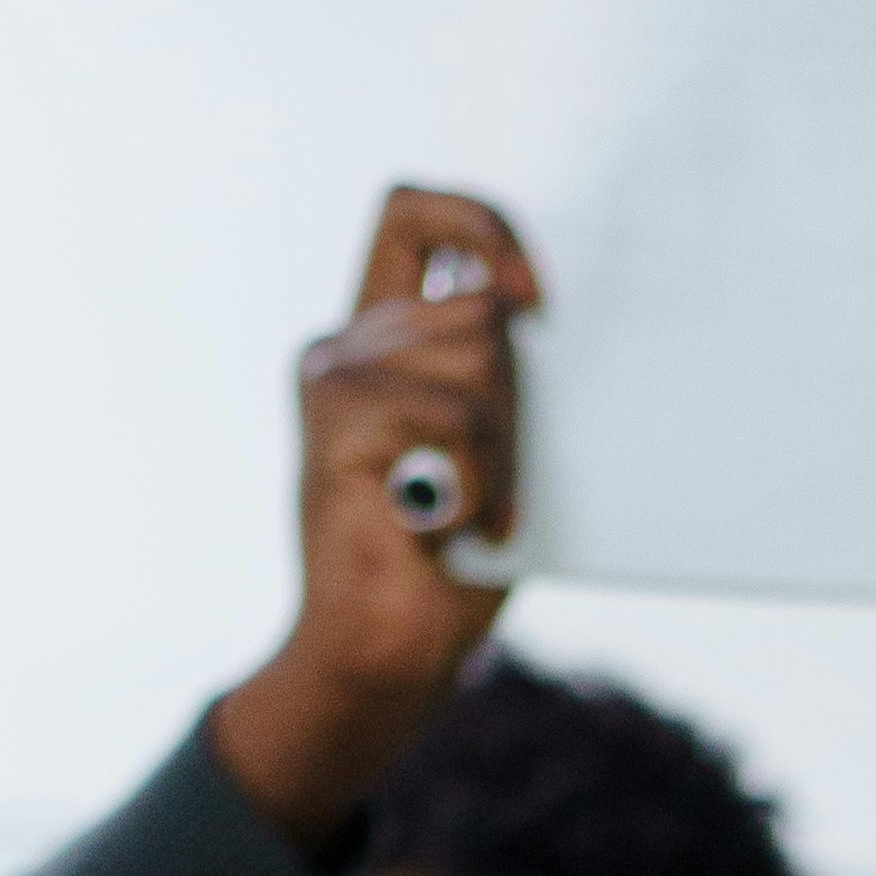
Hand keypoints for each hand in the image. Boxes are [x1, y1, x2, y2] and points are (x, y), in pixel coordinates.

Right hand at [211, 183, 541, 845]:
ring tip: (469, 511)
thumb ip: (494, 376)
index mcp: (378, 339)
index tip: (533, 296)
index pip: (414, 215)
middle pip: (475, 304)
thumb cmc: (442, 568)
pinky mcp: (336, 417)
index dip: (480, 224)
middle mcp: (346, 346)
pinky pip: (455, 412)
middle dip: (512, 397)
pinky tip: (454, 523)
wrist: (380, 660)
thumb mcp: (488, 450)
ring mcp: (333, 375)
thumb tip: (542, 314)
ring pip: (474, 353)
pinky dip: (479, 476)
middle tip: (491, 483)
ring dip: (499, 447)